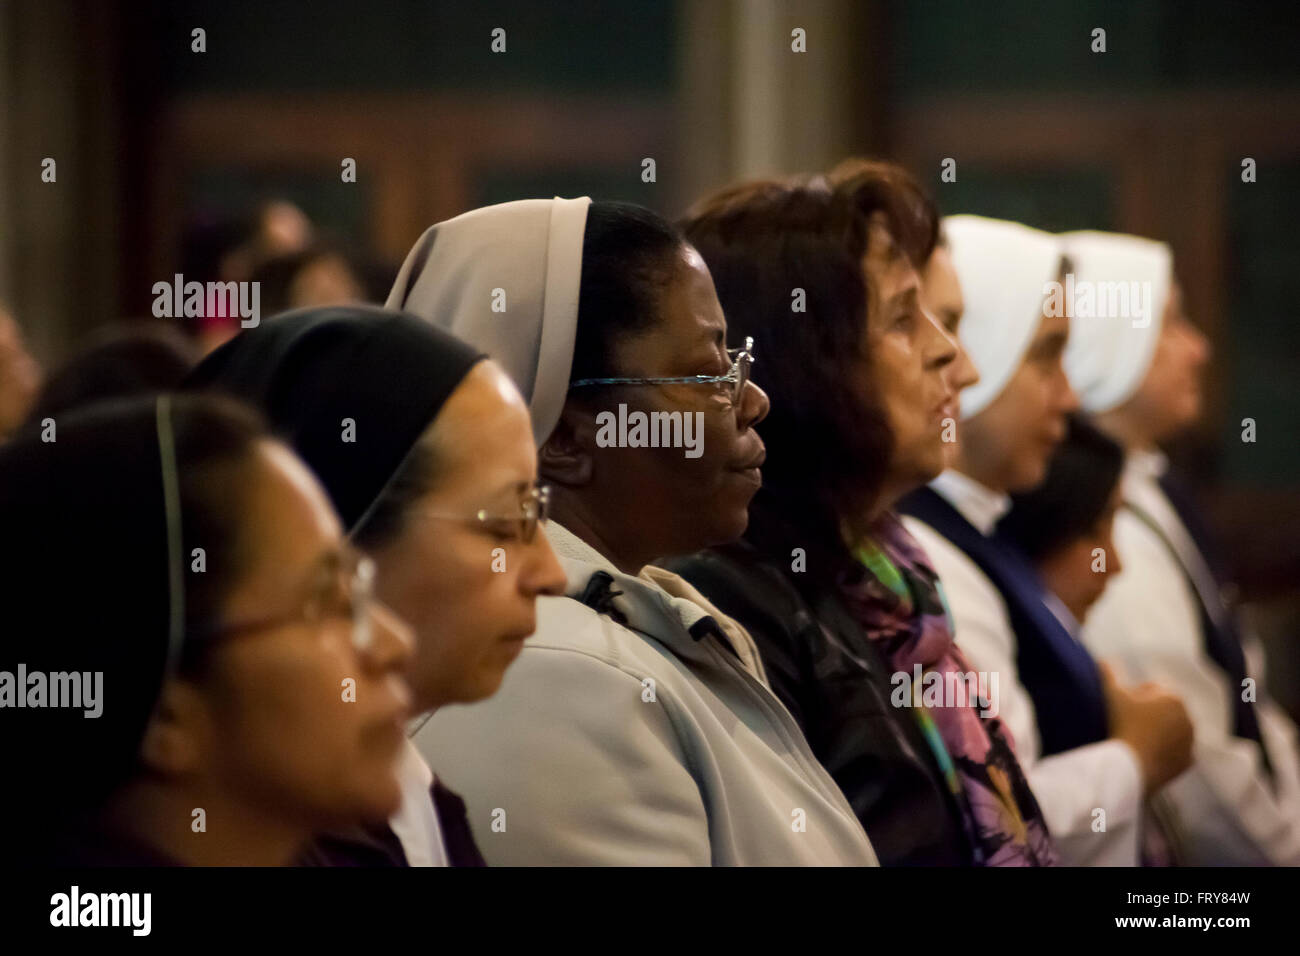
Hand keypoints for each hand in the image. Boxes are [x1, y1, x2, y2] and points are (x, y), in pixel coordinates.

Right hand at [1101, 661, 1194, 795]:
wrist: (1130, 765)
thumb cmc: (1122, 725)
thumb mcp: (1112, 694)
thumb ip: (1109, 673)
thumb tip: (1104, 659)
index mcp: (1174, 697)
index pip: (1152, 689)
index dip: (1134, 695)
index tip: (1122, 707)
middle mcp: (1188, 718)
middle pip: (1163, 710)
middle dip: (1149, 712)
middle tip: (1126, 723)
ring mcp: (1190, 742)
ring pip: (1171, 731)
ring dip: (1158, 731)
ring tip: (1135, 739)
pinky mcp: (1188, 762)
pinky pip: (1175, 752)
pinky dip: (1165, 752)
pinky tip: (1146, 753)